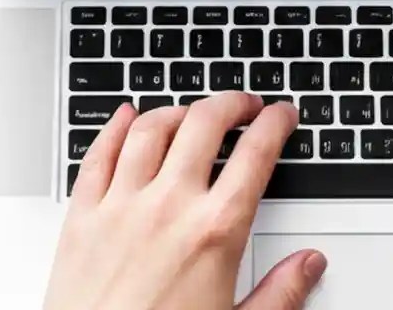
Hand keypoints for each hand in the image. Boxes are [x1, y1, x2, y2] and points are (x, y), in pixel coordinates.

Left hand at [45, 95, 326, 309]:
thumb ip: (281, 293)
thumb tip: (310, 264)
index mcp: (214, 231)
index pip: (256, 153)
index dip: (276, 124)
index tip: (282, 115)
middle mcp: (168, 208)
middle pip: (204, 123)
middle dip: (232, 103)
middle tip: (245, 105)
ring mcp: (121, 207)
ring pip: (151, 129)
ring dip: (179, 110)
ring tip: (193, 112)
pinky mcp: (82, 218)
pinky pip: (97, 155)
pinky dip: (114, 127)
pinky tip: (125, 118)